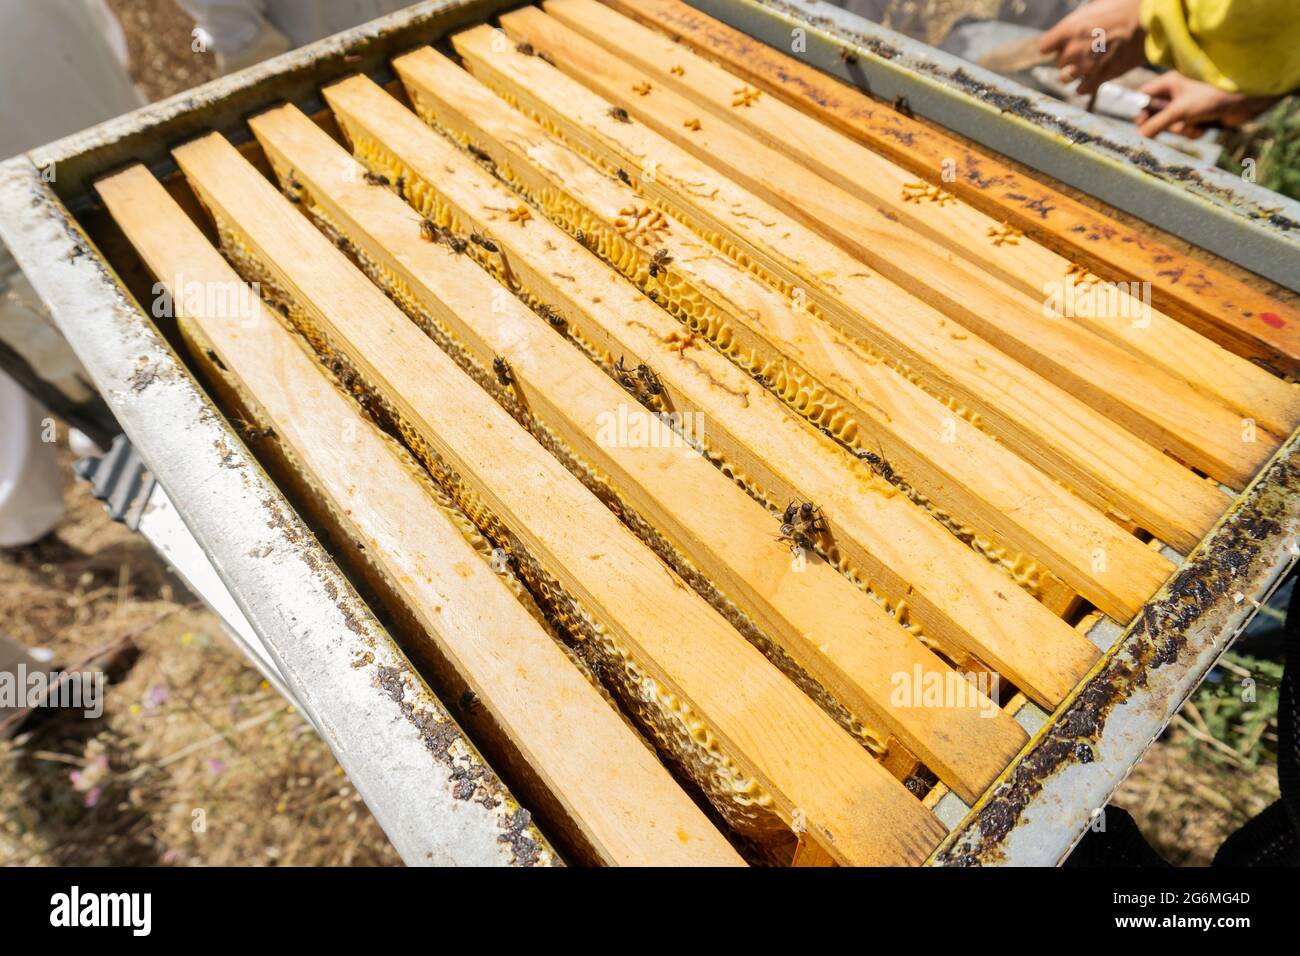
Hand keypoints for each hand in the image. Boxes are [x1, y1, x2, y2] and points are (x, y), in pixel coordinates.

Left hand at [1039, 0, 1146, 95]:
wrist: (1152, 20)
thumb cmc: (1126, 7)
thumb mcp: (1097, 6)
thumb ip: (1080, 21)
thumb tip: (1074, 28)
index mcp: (1069, 29)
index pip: (1045, 46)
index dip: (1053, 46)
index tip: (1060, 45)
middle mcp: (1073, 49)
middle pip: (1057, 62)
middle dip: (1067, 58)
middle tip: (1082, 51)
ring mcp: (1086, 66)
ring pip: (1065, 78)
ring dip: (1073, 73)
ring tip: (1086, 65)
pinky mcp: (1101, 77)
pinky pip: (1081, 89)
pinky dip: (1084, 85)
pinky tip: (1092, 78)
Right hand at [1135, 71, 1279, 136]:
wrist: (1244, 101)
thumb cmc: (1211, 97)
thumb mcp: (1179, 111)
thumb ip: (1156, 124)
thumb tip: (1139, 136)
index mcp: (1169, 83)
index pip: (1144, 95)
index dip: (1139, 110)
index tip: (1139, 125)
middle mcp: (1177, 93)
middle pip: (1156, 114)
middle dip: (1162, 124)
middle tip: (1161, 131)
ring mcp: (1188, 105)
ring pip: (1172, 125)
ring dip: (1181, 130)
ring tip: (1193, 124)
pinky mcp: (1199, 117)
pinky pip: (1186, 130)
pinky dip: (1193, 132)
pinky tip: (1204, 127)